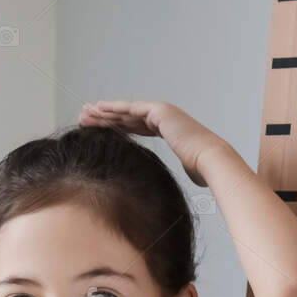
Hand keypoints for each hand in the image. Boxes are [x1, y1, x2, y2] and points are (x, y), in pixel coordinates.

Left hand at [78, 99, 231, 186]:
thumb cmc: (200, 170)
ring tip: (85, 111)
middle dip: (106, 117)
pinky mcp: (159, 111)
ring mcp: (162, 112)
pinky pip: (130, 108)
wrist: (210, 160)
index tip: (99, 129)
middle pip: (127, 117)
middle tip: (85, 117)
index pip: (136, 127)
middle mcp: (164, 118)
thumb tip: (168, 189)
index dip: (117, 127)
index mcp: (168, 130)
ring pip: (126, 111)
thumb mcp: (180, 171)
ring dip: (104, 111)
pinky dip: (113, 107)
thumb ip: (172, 172)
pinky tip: (98, 108)